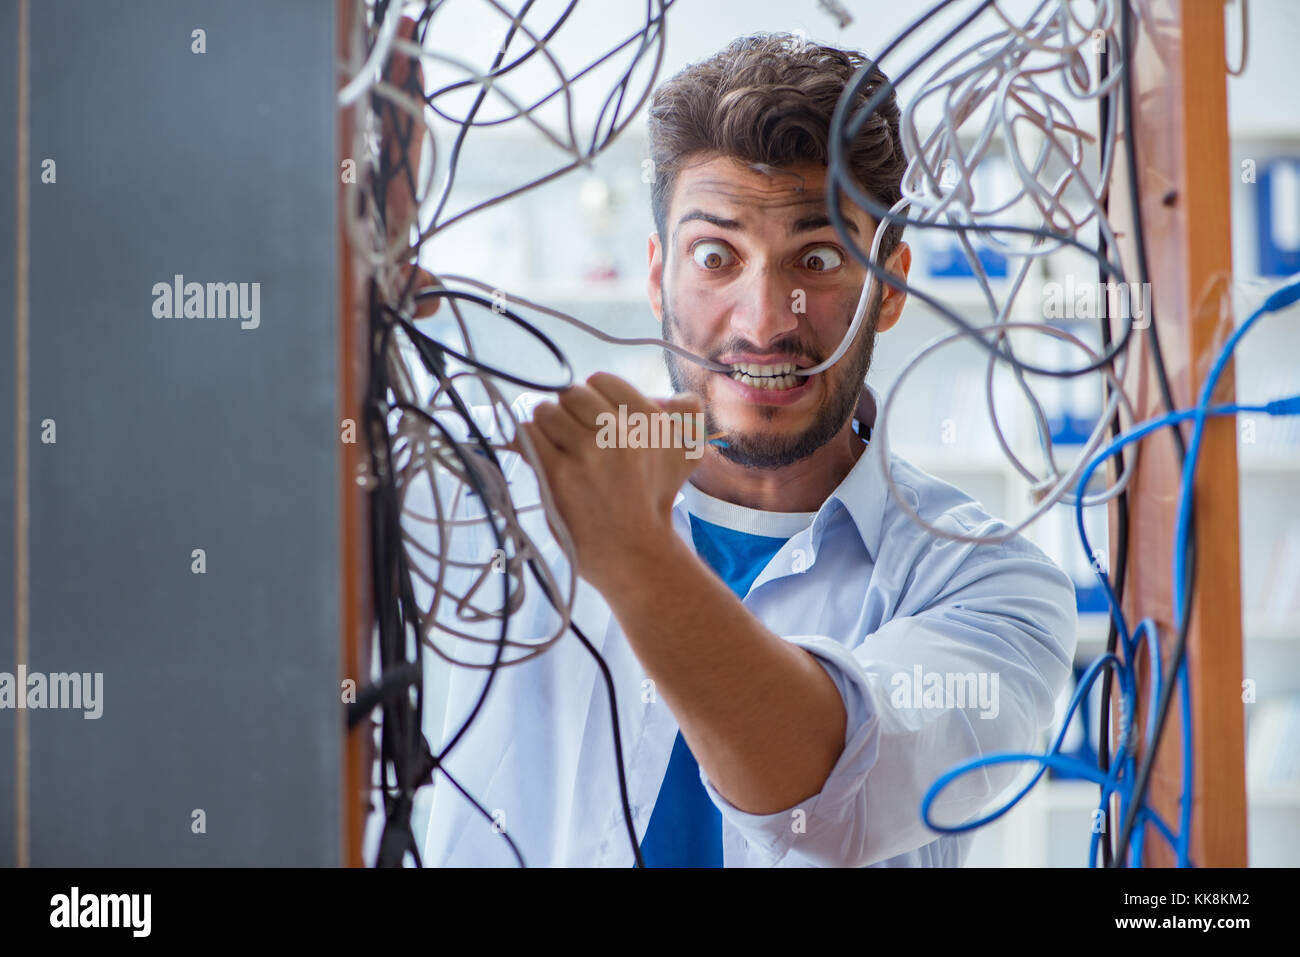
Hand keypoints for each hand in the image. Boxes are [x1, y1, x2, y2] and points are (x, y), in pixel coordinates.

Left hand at [514, 372, 705, 592]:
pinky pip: (527, 435)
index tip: (594, 419)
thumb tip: (668, 397)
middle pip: (571, 394)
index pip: (601, 380)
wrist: (635, 553)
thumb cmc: (653, 500)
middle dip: (569, 412)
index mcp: (648, 421)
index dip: (594, 397)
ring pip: (546, 411)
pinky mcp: (558, 475)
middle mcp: (619, 433)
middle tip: (574, 436)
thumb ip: (685, 414)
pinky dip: (530, 444)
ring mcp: (587, 454)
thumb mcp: (685, 452)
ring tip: (558, 449)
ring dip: (546, 428)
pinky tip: (543, 459)